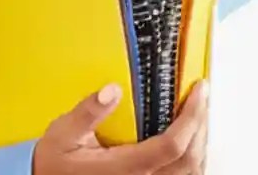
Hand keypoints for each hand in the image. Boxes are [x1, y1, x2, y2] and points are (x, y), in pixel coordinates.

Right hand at [33, 82, 207, 174]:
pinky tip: (189, 139)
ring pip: (192, 171)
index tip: (197, 91)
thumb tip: (112, 91)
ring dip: (200, 141)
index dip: (191, 118)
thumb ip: (87, 113)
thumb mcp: (62, 134)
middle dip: (201, 124)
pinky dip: (193, 157)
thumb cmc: (56, 164)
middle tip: (201, 97)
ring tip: (197, 114)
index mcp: (122, 169)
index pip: (170, 146)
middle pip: (189, 158)